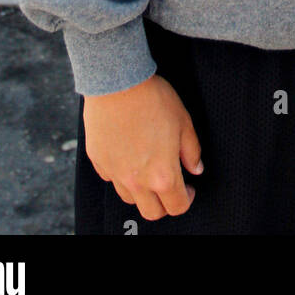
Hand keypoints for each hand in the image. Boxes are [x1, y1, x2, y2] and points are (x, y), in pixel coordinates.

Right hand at [83, 73, 203, 219]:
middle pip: (151, 212)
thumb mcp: (183, 122)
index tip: (188, 188)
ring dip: (142, 191)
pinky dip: (121, 174)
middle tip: (170, 185)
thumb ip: (191, 151)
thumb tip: (195, 169)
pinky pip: (111, 178)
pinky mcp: (99, 161)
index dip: (187, 199)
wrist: (118, 82)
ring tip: (148, 169)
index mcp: (162, 175)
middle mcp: (136, 181)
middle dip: (164, 204)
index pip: (177, 206)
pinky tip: (128, 155)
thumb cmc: (153, 99)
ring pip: (130, 198)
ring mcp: (115, 173)